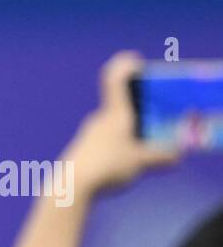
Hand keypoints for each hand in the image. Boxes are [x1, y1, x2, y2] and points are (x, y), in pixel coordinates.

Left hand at [64, 51, 180, 198]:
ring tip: (141, 151)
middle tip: (153, 121)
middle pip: (120, 108)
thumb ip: (161, 157)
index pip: (116, 81)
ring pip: (112, 127)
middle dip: (137, 111)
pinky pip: (104, 143)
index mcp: (115, 114)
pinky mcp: (81, 150)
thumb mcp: (141, 162)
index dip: (124, 66)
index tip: (132, 59)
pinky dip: (116, 148)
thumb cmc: (107, 167)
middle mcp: (99, 120)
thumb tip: (176, 156)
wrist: (70, 187)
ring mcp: (88, 135)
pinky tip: (120, 165)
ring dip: (127, 133)